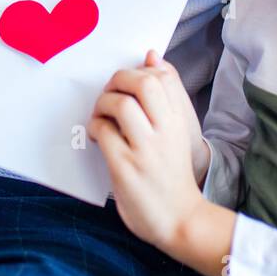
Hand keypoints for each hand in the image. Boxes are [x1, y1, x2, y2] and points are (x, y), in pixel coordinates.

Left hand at [87, 49, 208, 250]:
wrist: (181, 220)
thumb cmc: (173, 175)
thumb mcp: (178, 133)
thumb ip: (165, 98)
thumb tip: (152, 56)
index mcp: (180, 121)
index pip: (163, 76)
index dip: (141, 70)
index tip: (130, 84)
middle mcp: (166, 131)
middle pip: (144, 82)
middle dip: (120, 79)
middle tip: (111, 92)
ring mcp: (146, 149)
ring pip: (121, 105)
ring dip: (103, 104)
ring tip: (101, 115)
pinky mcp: (126, 167)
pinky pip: (104, 132)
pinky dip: (95, 127)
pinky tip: (98, 137)